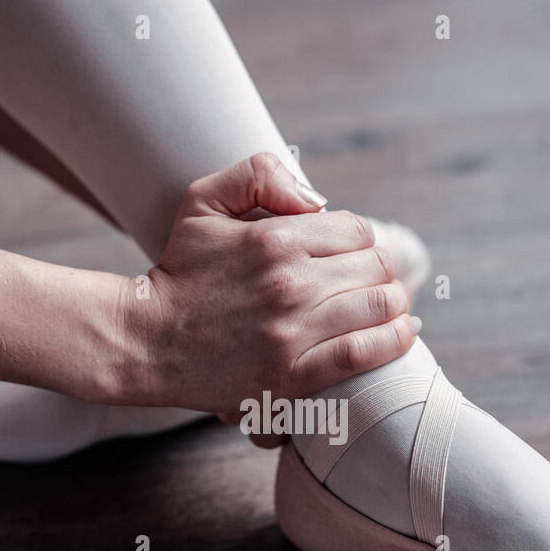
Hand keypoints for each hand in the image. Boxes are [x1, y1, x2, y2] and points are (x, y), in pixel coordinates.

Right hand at [121, 153, 417, 423]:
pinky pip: (363, 354)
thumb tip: (317, 197)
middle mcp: (289, 284)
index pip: (356, 231)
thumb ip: (258, 174)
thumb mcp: (201, 202)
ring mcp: (293, 334)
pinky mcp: (292, 376)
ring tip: (389, 306)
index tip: (348, 254)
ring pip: (377, 308)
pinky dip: (394, 341)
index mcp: (274, 239)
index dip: (359, 240)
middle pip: (374, 268)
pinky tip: (404, 332)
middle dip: (378, 271)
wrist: (145, 343)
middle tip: (370, 282)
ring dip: (393, 304)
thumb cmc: (177, 272)